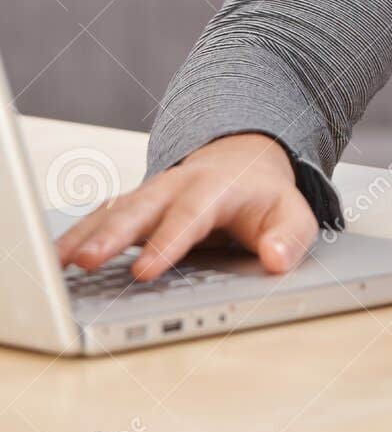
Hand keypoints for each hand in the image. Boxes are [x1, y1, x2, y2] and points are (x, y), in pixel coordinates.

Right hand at [55, 133, 319, 281]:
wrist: (244, 161)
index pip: (190, 216)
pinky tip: (58, 256)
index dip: (167, 243)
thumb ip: (289, 237)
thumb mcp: (292, 213)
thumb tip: (275, 258)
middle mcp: (176, 186)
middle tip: (88, 260)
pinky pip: (102, 217)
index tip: (145, 270)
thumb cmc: (263, 195)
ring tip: (60, 262)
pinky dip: (78, 234)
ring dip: (87, 234)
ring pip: (113, 211)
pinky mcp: (134, 207)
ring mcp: (151, 195)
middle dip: (113, 234)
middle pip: (140, 208)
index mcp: (215, 187)